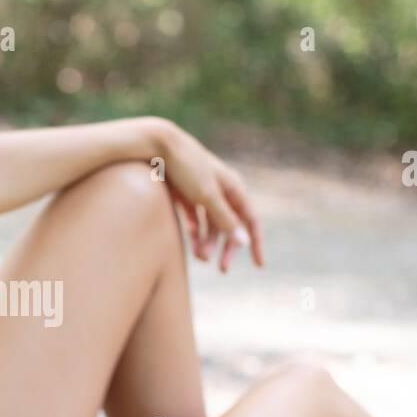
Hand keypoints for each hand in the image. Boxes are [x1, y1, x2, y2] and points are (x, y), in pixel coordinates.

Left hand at [136, 118, 264, 271]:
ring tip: (200, 259)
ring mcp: (204, 191)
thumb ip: (225, 219)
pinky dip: (195, 232)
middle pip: (231, 225)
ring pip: (212, 224)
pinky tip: (192, 245)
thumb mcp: (206, 195)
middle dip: (227, 248)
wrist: (157, 146)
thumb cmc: (185, 168)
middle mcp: (222, 189)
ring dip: (208, 242)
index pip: (250, 220)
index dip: (256, 243)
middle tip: (222, 270)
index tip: (259, 265)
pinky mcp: (187, 193)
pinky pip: (196, 218)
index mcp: (234, 187)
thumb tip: (244, 241)